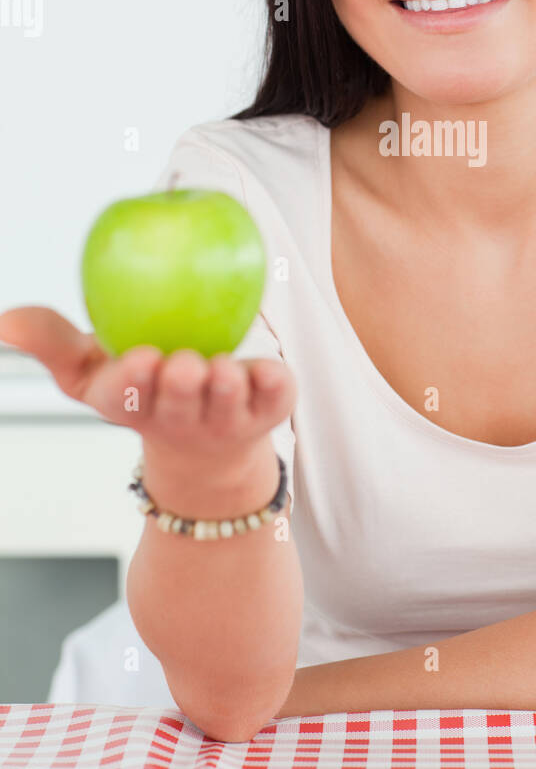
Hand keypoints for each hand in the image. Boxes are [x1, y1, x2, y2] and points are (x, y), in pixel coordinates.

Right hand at [0, 306, 296, 472]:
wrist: (208, 449)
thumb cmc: (143, 391)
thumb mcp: (91, 370)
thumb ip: (50, 342)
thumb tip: (3, 320)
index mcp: (134, 405)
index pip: (127, 397)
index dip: (133, 383)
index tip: (140, 360)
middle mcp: (181, 416)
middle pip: (178, 403)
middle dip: (179, 387)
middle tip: (182, 363)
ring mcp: (227, 418)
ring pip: (228, 404)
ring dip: (226, 388)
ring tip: (224, 371)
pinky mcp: (270, 410)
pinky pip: (276, 396)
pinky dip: (275, 384)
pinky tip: (271, 371)